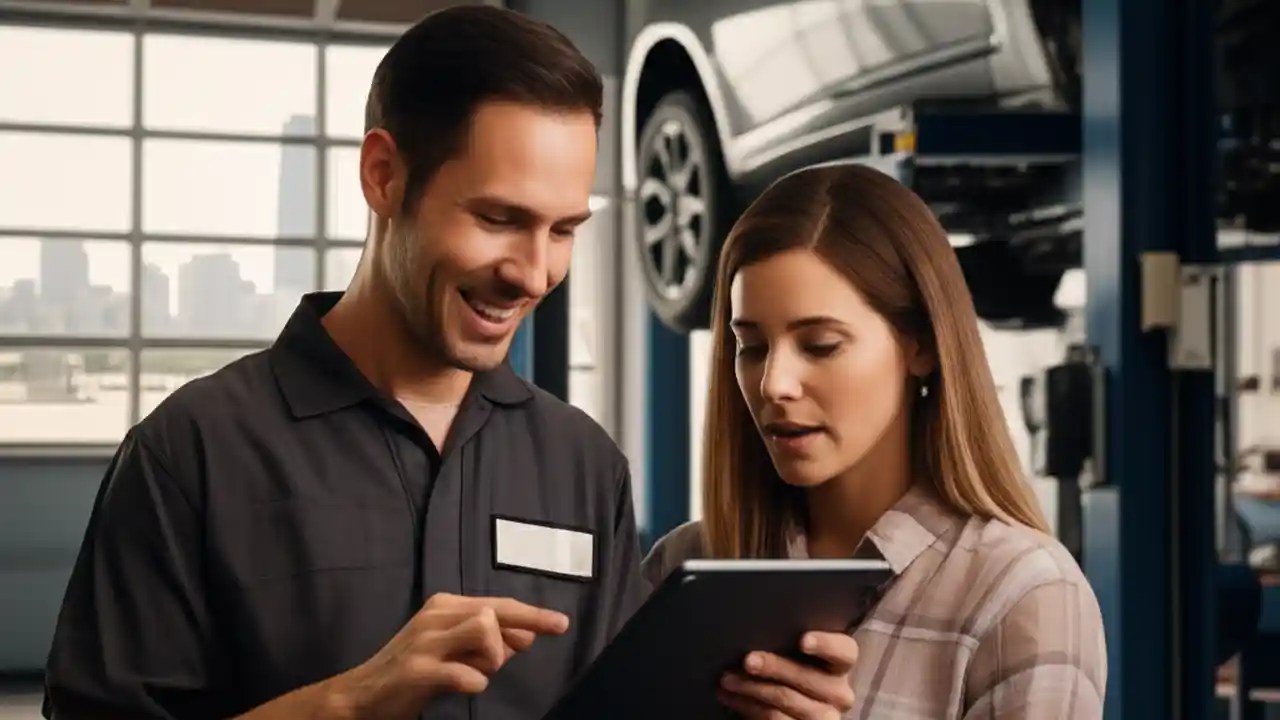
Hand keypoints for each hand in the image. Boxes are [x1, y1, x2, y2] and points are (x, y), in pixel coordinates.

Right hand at [324, 592, 569, 719]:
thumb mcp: (454, 650)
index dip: (533, 614)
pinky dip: (475, 681)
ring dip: (494, 654)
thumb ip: (488, 642)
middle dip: (528, 623)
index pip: (500, 605)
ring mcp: (425, 641)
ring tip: (485, 669)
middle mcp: (437, 616)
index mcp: (447, 607)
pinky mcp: (416, 669)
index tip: (561, 624)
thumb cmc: (415, 670)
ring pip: (482, 629)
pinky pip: (462, 672)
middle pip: (496, 611)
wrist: (362, 694)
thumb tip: (527, 636)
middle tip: (547, 637)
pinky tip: (470, 685)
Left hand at [717, 631, 857, 718]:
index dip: (826, 645)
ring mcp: (824, 717)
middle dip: (774, 667)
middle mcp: (839, 693)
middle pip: (807, 677)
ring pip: (785, 700)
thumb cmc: (790, 668)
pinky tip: (730, 697)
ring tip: (727, 679)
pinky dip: (747, 706)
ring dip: (751, 688)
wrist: (792, 708)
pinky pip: (774, 719)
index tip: (803, 640)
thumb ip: (788, 641)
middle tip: (748, 660)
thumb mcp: (796, 655)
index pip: (845, 652)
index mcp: (841, 665)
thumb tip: (757, 627)